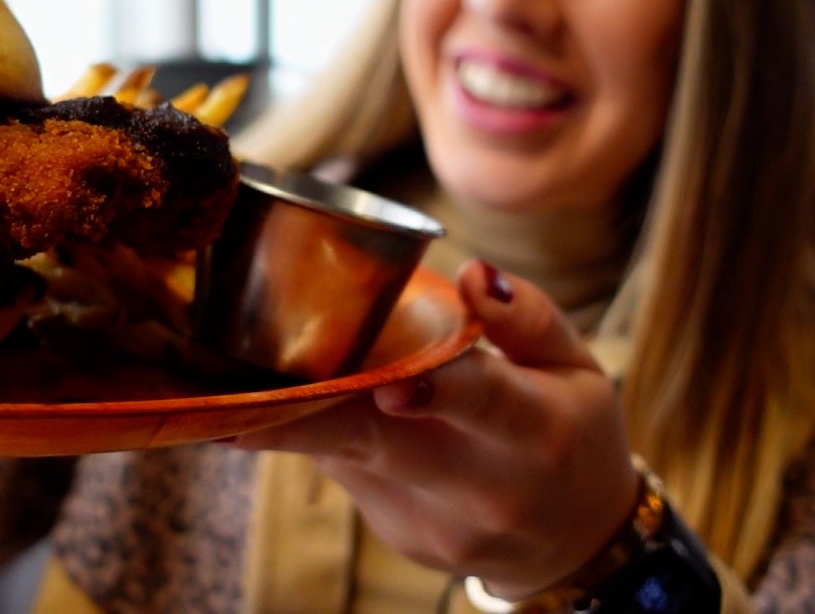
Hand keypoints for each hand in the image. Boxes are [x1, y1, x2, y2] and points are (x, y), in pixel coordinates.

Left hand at [231, 260, 639, 598]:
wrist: (574, 539)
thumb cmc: (573, 431)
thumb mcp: (576, 364)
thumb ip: (526, 316)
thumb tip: (473, 274)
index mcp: (536, 432)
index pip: (482, 402)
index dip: (435, 389)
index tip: (390, 382)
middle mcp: (482, 487)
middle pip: (376, 443)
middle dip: (304, 415)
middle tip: (238, 397)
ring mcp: (433, 522)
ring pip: (346, 452)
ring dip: (305, 405)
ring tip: (263, 369)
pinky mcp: (400, 537)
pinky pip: (347, 469)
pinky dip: (332, 429)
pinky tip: (336, 399)